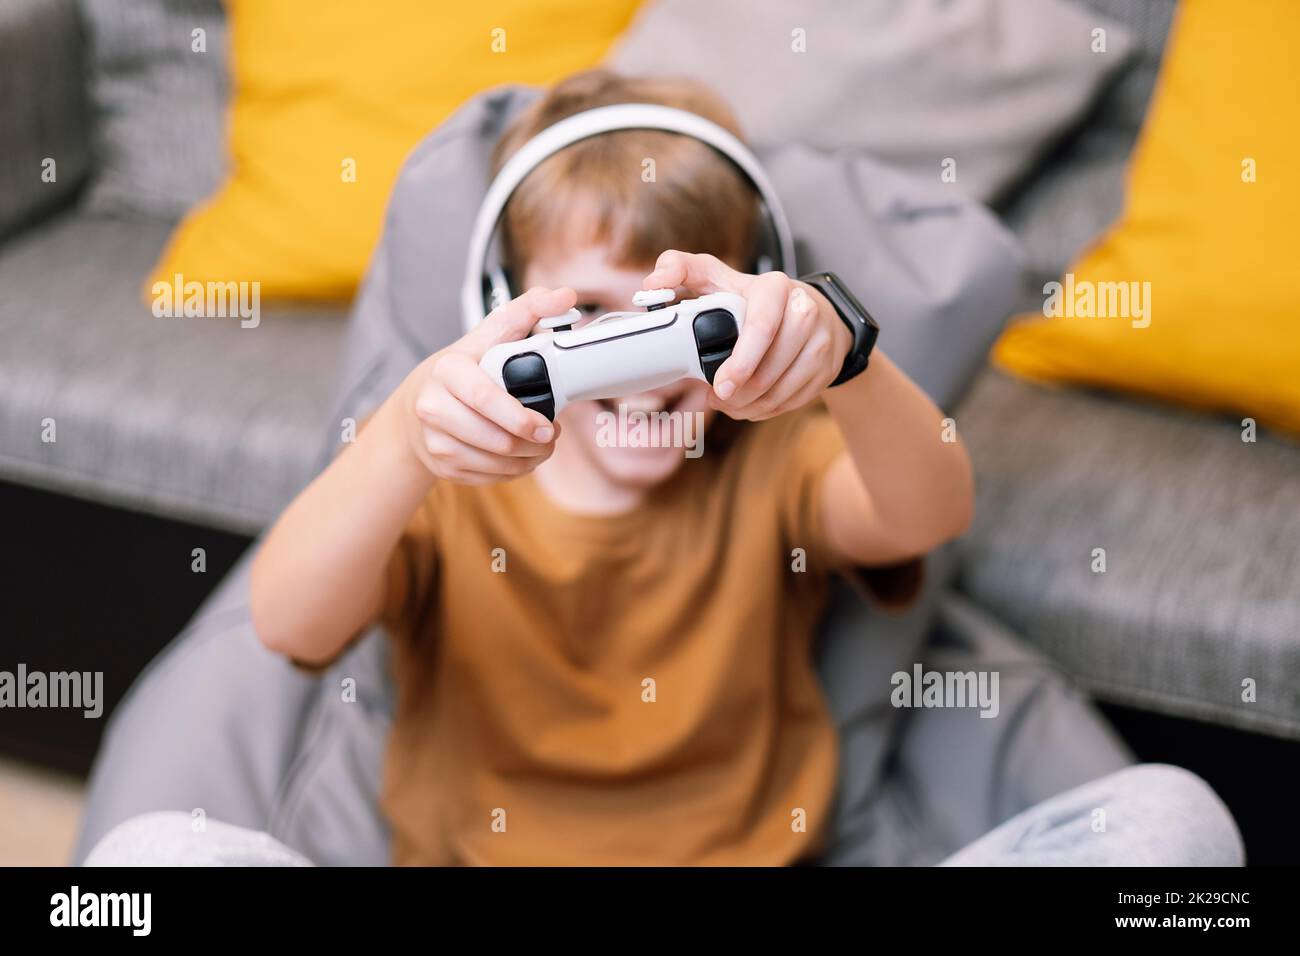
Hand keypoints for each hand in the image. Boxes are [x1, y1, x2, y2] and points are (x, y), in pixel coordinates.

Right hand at [397, 286, 575, 484]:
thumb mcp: (487, 335)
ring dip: (529, 459)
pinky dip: (513, 471)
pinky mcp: (442, 468)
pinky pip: (490, 478)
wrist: (416, 409)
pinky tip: (520, 456)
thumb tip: (565, 295)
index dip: (520, 417)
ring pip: (496, 463)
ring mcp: (435, 442)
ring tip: (541, 445)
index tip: (548, 427)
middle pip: (496, 439)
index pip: (484, 398)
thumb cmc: (462, 370)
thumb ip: (527, 311)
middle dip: (534, 444)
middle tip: (551, 435)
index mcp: (446, 371)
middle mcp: (433, 408)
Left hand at [642, 251, 850, 420]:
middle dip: (738, 394)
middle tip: (717, 397)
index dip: (738, 363)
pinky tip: (748, 403)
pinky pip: (792, 402)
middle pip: (769, 370)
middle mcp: (805, 311)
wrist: (811, 311)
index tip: (717, 387)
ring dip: (748, 406)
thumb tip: (653, 284)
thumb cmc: (751, 297)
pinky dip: (765, 410)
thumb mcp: (716, 275)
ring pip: (779, 392)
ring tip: (728, 402)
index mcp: (775, 288)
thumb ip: (680, 269)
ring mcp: (821, 341)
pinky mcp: (827, 367)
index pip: (761, 328)